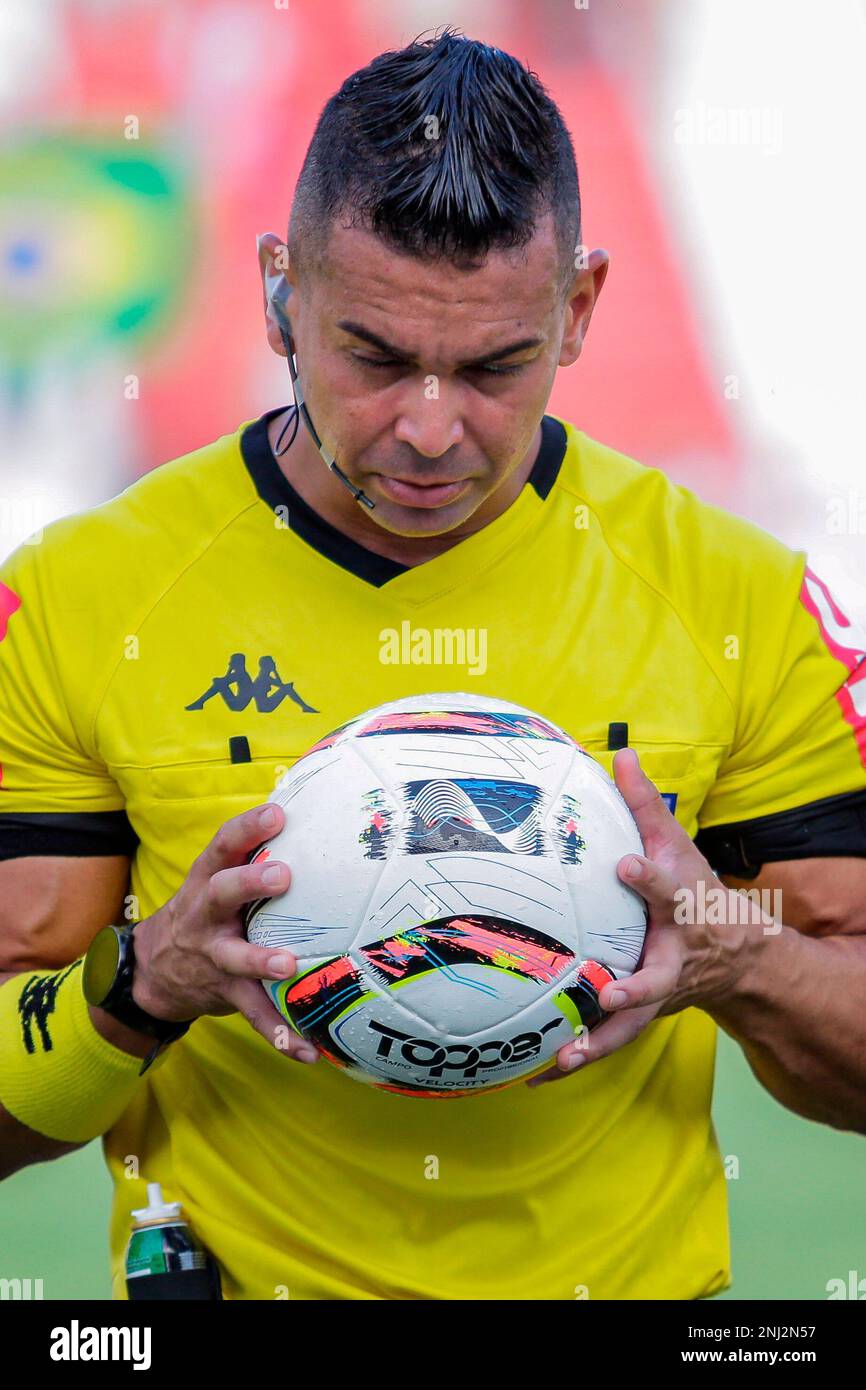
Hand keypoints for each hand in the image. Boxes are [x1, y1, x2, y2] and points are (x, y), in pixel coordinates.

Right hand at [130, 802, 316, 1064]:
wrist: (153, 971)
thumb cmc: (207, 912)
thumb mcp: (217, 880)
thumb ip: (255, 855)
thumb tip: (314, 813)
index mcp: (208, 881)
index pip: (224, 844)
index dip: (248, 827)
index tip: (277, 813)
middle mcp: (207, 915)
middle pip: (222, 892)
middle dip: (250, 883)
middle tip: (283, 875)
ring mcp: (213, 956)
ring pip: (235, 958)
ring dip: (261, 961)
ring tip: (289, 965)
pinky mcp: (226, 992)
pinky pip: (253, 1013)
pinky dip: (279, 1032)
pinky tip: (307, 1049)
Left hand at [527, 747, 750, 1086]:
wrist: (738, 959)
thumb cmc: (698, 894)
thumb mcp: (678, 847)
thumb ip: (645, 805)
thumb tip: (620, 751)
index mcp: (682, 910)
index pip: (668, 890)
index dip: (649, 879)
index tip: (626, 866)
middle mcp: (673, 959)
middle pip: (657, 977)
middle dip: (635, 988)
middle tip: (610, 993)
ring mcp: (659, 995)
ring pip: (630, 1025)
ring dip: (598, 1043)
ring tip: (564, 1055)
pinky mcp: (641, 1017)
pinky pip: (607, 1041)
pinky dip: (576, 1058)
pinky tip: (538, 1074)